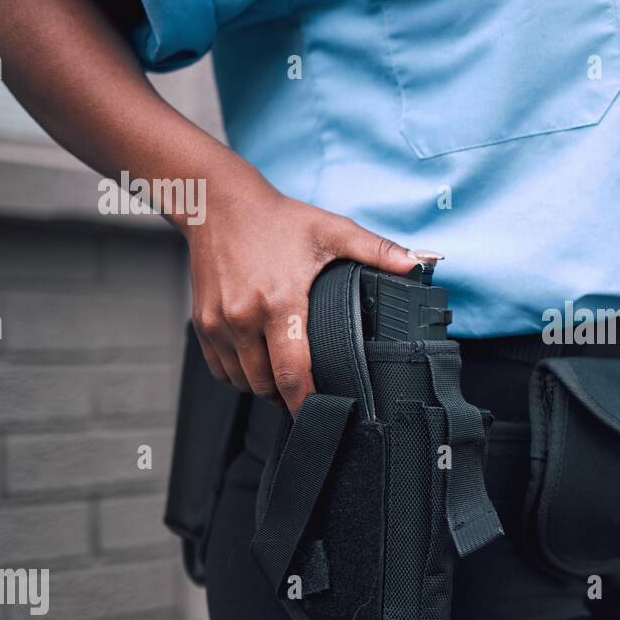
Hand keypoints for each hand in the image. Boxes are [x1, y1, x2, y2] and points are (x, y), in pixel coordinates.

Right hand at [185, 183, 420, 414]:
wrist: (218, 204)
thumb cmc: (277, 219)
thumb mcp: (332, 230)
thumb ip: (377, 250)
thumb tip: (418, 263)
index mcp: (279, 302)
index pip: (292, 373)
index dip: (308, 403)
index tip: (324, 415)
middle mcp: (243, 317)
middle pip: (267, 385)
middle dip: (289, 397)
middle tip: (312, 395)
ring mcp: (218, 323)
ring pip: (242, 382)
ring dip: (264, 389)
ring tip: (287, 381)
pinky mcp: (201, 324)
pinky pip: (220, 370)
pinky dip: (240, 377)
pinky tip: (259, 367)